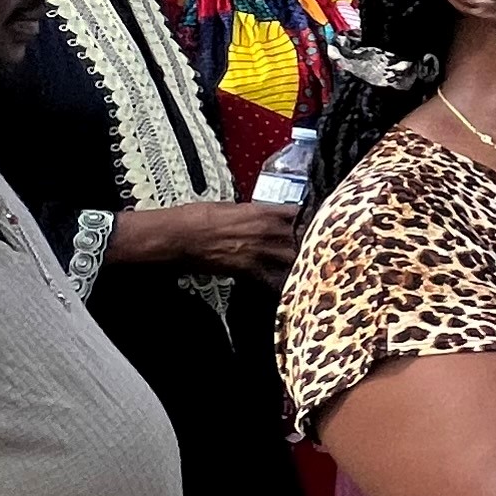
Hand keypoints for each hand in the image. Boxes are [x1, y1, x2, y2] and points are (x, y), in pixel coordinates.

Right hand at [120, 202, 302, 279]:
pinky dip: (281, 285)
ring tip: (307, 268)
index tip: (317, 223)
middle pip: (304, 237)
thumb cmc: (197, 218)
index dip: (311, 219)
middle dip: (311, 243)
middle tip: (317, 248)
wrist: (179, 235)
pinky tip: (289, 288)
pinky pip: (273, 281)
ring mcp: (260, 252)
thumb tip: (264, 217)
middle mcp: (267, 230)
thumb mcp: (231, 206)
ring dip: (301, 263)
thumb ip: (255, 213)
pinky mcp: (248, 271)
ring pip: (295, 259)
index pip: (300, 212)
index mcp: (264, 211)